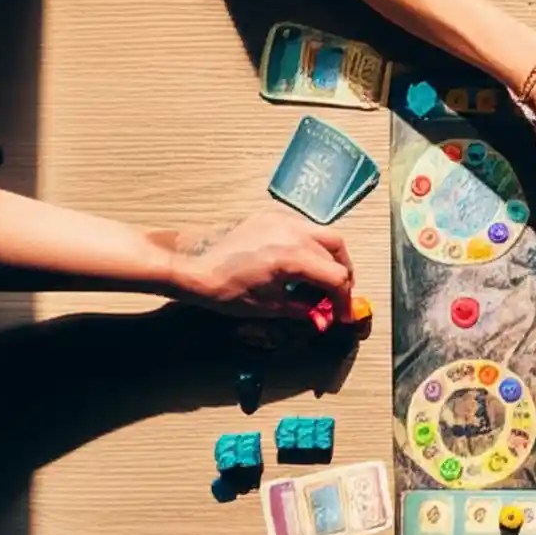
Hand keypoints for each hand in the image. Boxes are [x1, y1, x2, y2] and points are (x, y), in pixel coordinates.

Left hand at [169, 211, 353, 319]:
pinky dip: (314, 244)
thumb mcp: (267, 307)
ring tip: (324, 279)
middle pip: (337, 251)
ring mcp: (282, 220)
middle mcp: (292, 232)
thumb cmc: (223, 289)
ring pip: (325, 234)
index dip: (345, 299)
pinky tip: (304, 262)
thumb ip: (302, 310)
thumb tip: (323, 318)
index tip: (342, 315)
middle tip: (339, 296)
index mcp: (292, 257)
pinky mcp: (271, 216)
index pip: (337, 277)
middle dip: (343, 276)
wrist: (190, 265)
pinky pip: (305, 227)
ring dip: (331, 257)